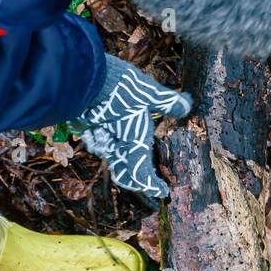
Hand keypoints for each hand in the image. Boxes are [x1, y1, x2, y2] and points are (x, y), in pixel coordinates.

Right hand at [77, 57, 192, 198]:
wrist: (82, 78)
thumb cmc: (119, 87)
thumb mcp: (149, 92)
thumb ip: (168, 102)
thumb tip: (187, 106)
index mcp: (133, 141)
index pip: (142, 173)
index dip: (152, 185)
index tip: (162, 192)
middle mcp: (114, 145)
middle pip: (124, 171)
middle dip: (136, 178)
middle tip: (147, 181)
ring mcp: (97, 139)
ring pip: (109, 157)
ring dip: (120, 160)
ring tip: (130, 156)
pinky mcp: (84, 129)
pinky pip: (97, 143)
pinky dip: (105, 143)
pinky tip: (109, 135)